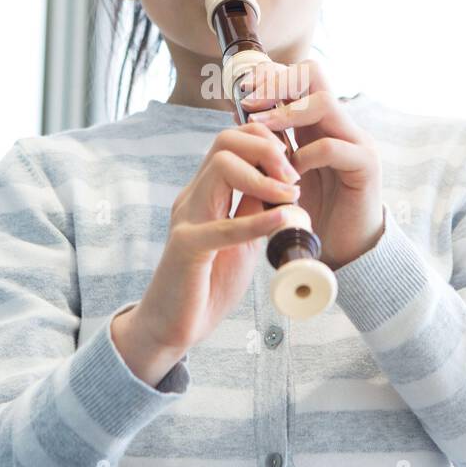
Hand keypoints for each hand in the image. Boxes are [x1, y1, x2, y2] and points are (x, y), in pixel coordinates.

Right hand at [135, 120, 302, 359]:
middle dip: (266, 148)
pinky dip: (257, 220)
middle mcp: (194, 197)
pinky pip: (223, 226)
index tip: (293, 166)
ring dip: (264, 175)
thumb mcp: (242, 239)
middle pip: (226, 141)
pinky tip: (282, 219)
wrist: (171, 325)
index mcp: (206, 192)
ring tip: (290, 195)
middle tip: (294, 175)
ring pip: (222, 166)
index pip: (232, 141)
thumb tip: (283, 186)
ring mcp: (187, 219)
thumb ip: (256, 211)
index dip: (266, 142)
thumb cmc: (206, 283)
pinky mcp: (186, 248)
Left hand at [240, 58, 383, 270]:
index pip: (300, 75)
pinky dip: (305, 156)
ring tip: (259, 128)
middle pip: (314, 73)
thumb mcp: (284, 171)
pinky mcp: (366, 166)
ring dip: (286, 114)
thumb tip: (237, 117)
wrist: (346, 248)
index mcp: (319, 122)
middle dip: (277, 82)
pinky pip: (332, 147)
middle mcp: (340, 123)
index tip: (241, 91)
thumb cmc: (312, 210)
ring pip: (323, 102)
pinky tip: (290, 173)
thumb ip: (270, 145)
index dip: (270, 77)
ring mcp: (357, 141)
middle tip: (249, 101)